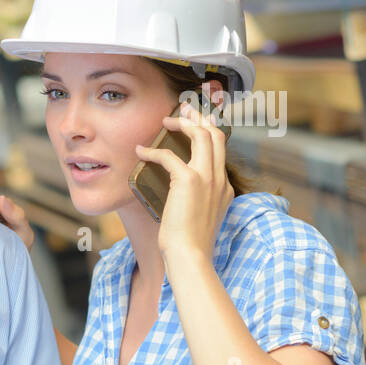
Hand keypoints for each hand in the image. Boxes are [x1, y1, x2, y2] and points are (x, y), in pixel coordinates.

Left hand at [133, 89, 233, 269]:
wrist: (190, 256)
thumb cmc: (189, 244)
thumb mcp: (198, 218)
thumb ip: (195, 202)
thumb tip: (177, 195)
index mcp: (225, 188)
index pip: (221, 151)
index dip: (209, 132)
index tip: (196, 122)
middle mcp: (220, 179)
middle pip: (216, 135)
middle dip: (200, 117)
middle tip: (184, 108)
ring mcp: (207, 178)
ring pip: (202, 136)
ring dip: (183, 123)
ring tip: (166, 119)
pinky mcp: (189, 181)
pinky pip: (169, 156)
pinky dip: (153, 151)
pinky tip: (140, 151)